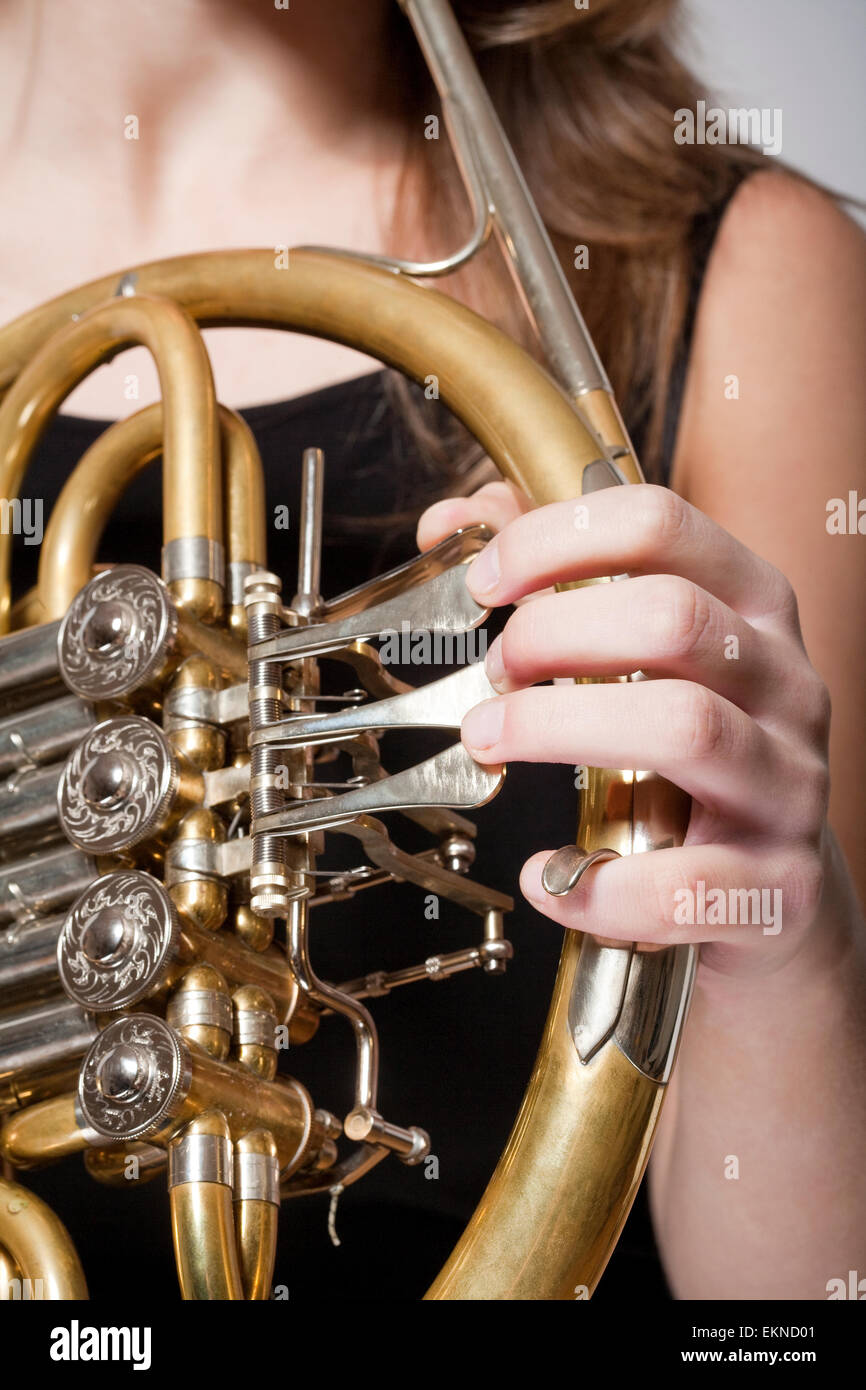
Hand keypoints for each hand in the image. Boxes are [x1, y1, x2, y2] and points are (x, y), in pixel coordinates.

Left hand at [418, 482, 832, 977]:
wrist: (778, 892)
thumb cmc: (692, 756)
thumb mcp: (642, 654)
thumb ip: (552, 574)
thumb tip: (449, 523)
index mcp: (752, 605)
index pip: (662, 524)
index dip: (555, 539)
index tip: (483, 580)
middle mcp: (785, 683)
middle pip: (671, 617)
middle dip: (551, 633)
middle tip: (493, 671)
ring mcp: (790, 784)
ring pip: (684, 726)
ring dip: (556, 728)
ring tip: (490, 739)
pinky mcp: (778, 885)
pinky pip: (684, 882)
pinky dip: (598, 885)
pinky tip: (549, 876)